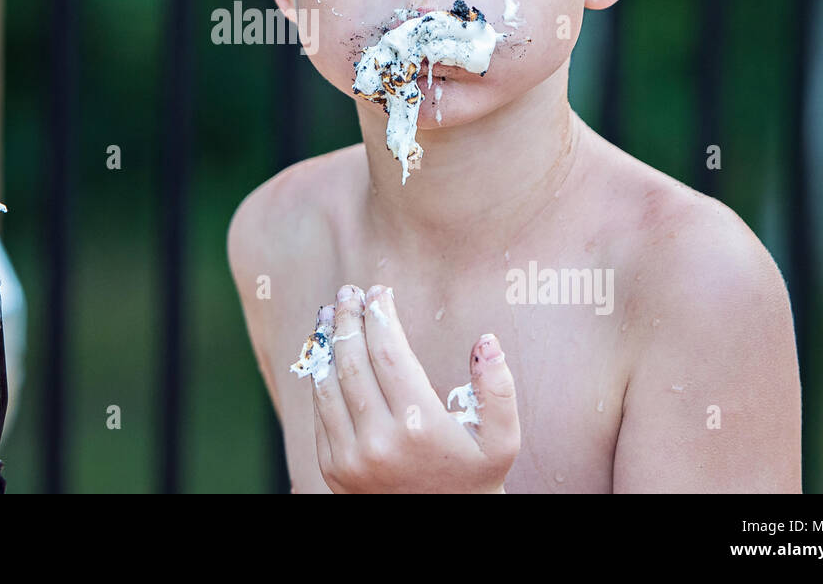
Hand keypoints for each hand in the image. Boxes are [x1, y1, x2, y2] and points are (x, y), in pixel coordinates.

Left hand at [311, 283, 519, 492]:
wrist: (440, 531)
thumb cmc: (474, 478)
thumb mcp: (502, 440)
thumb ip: (498, 389)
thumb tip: (487, 340)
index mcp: (420, 425)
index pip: (388, 352)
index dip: (380, 315)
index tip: (380, 291)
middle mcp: (379, 440)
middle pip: (353, 361)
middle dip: (349, 319)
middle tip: (349, 292)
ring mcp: (351, 456)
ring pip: (329, 383)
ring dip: (327, 342)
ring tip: (331, 314)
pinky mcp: (333, 468)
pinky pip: (321, 410)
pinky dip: (320, 375)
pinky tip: (326, 353)